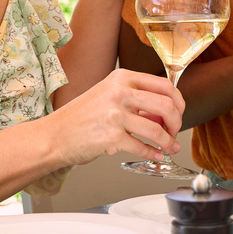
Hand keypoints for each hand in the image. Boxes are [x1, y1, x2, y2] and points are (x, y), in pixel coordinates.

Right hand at [45, 69, 185, 164]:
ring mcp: (115, 115)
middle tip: (175, 131)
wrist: (53, 136)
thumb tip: (166, 112)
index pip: (164, 85)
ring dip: (168, 141)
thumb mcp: (109, 94)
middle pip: (166, 105)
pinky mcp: (111, 137)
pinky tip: (156, 155)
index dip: (178, 101)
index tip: (179, 112)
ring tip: (170, 147)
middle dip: (177, 121)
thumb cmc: (81, 117)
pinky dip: (154, 153)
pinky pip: (142, 147)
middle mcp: (119, 92)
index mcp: (122, 78)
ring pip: (157, 129)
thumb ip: (136, 98)